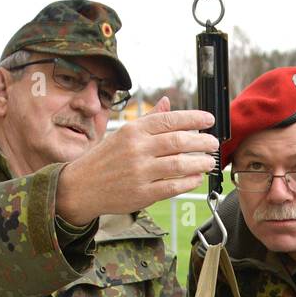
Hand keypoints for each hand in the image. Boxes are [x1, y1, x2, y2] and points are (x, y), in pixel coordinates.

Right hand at [56, 96, 217, 223]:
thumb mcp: (123, 134)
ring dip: (200, 162)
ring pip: (180, 165)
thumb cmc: (105, 159)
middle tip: (214, 143)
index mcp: (133, 130)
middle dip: (202, 142)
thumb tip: (167, 102)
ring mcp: (140, 172)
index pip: (170, 120)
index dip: (194, 118)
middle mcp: (137, 149)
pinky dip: (189, 182)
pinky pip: (173, 187)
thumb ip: (148, 120)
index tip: (209, 120)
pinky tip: (196, 177)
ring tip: (209, 161)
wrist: (81, 187)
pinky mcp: (143, 194)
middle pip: (179, 142)